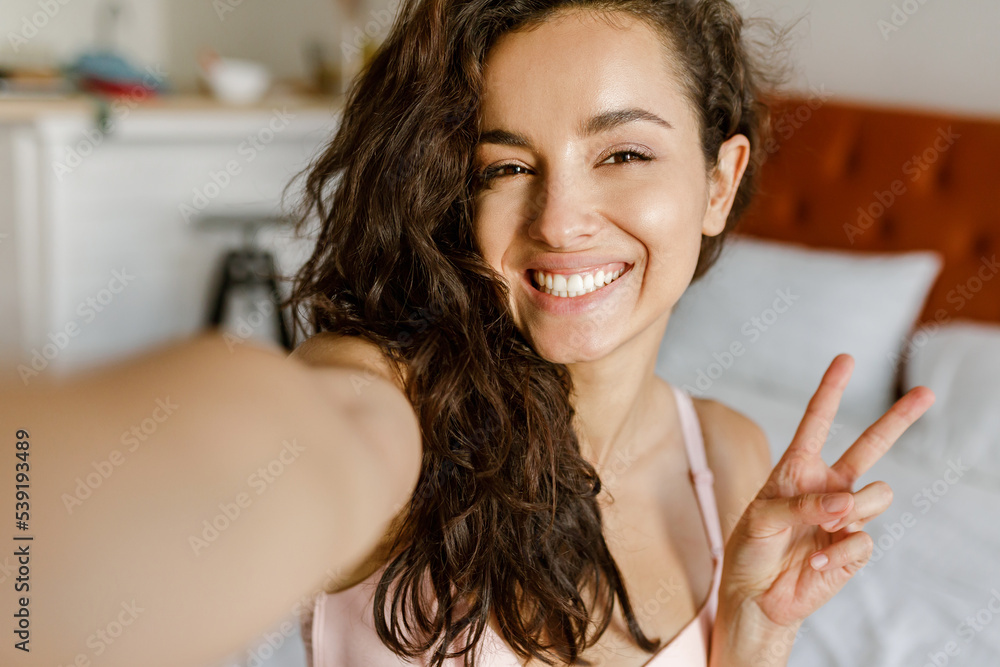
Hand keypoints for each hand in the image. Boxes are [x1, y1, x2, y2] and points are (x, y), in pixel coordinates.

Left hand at [717, 353, 935, 634]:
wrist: (757, 594)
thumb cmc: (751, 548)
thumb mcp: (761, 516)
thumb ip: (802, 503)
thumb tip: (847, 504)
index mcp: (798, 468)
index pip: (817, 422)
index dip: (831, 390)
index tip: (846, 359)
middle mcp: (827, 485)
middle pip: (870, 446)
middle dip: (899, 419)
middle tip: (926, 393)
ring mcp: (844, 515)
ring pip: (877, 495)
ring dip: (850, 510)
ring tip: (821, 528)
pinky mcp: (854, 546)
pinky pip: (863, 538)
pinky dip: (837, 551)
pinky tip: (815, 561)